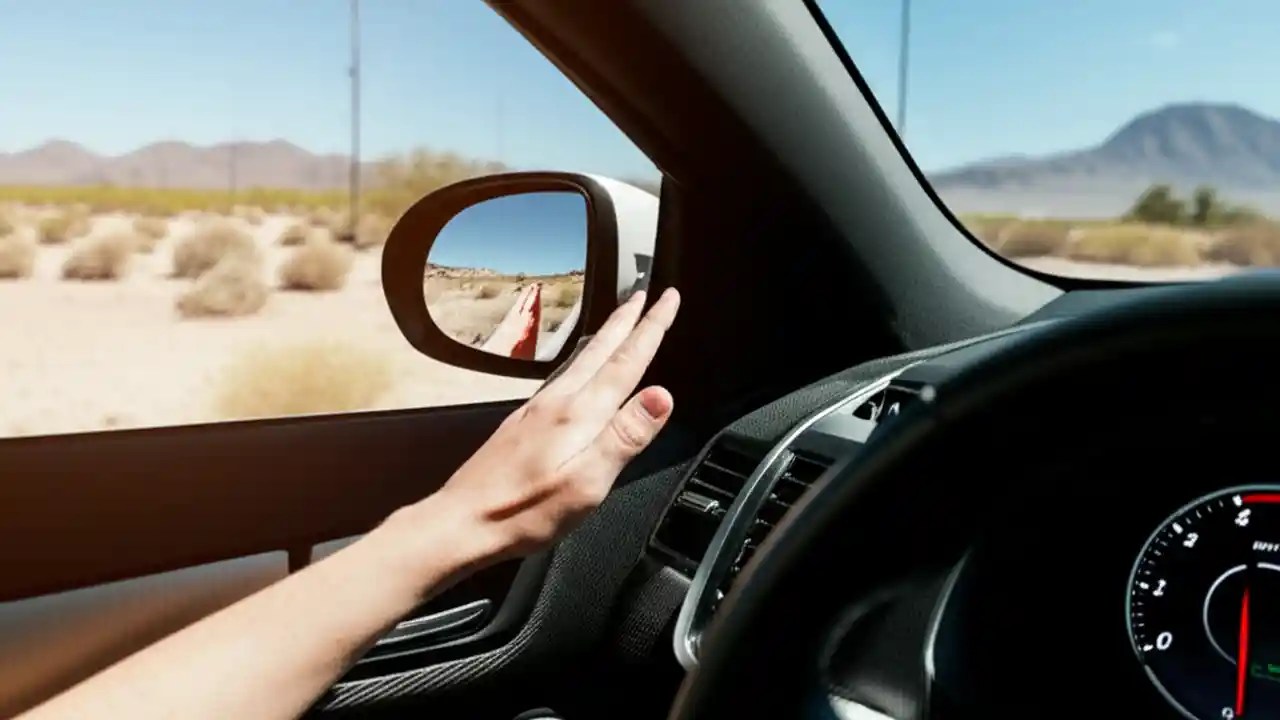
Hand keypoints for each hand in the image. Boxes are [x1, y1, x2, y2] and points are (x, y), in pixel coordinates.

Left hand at [433, 287, 680, 561]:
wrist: (461, 521)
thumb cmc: (523, 511)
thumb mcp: (588, 482)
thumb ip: (626, 436)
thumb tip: (662, 396)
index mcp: (579, 414)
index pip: (627, 361)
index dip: (652, 327)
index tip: (668, 299)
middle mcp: (557, 402)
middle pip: (602, 350)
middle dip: (629, 319)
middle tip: (647, 293)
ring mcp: (537, 410)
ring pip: (581, 359)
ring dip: (606, 335)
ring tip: (619, 319)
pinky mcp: (523, 423)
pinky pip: (562, 376)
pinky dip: (582, 359)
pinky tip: (578, 367)